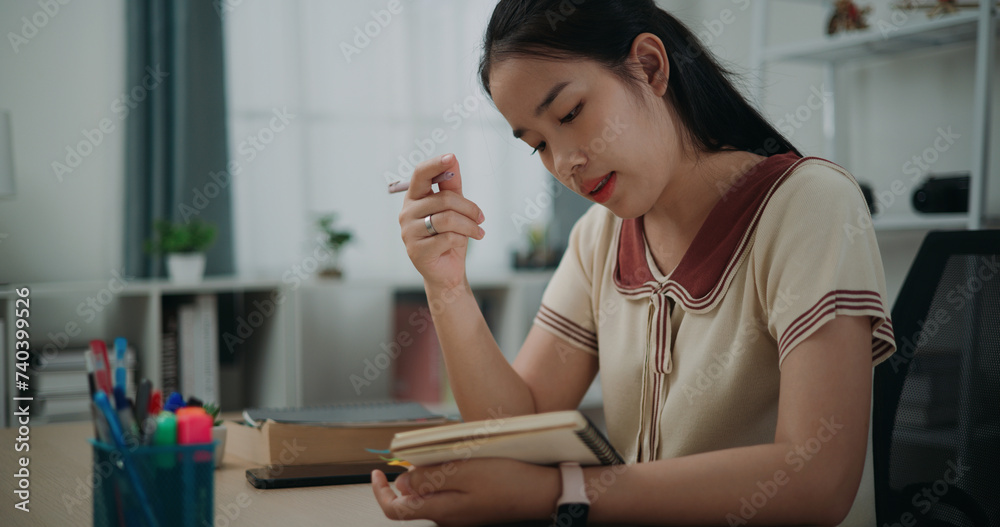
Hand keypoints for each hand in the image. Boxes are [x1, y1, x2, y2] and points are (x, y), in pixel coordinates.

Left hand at [371, 458, 559, 525]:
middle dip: (410, 475)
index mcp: (441, 511)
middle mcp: (447, 517)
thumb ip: (429, 476)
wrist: (541, 492)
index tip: (376, 473)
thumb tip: (403, 481)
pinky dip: (447, 475)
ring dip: (431, 473)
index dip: (380, 492)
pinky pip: (449, 491)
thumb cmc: (508, 480)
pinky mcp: (472, 507)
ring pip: (432, 493)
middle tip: (418, 453)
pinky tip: (462, 461)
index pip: (395, 509)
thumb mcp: (463, 470)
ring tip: (446, 453)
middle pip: (413, 499)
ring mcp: (461, 514)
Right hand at [397, 153, 485, 289]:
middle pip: (443, 199)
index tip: (451, 158)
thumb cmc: (449, 237)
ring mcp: (409, 233)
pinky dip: (462, 239)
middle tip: (481, 218)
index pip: (420, 174)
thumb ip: (451, 186)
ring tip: (478, 231)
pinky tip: (464, 243)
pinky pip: (448, 238)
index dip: (436, 165)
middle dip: (469, 208)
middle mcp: (406, 213)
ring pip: (447, 219)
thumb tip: (452, 159)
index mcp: (414, 198)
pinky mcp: (416, 251)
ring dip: (469, 225)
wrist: (446, 271)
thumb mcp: (454, 209)